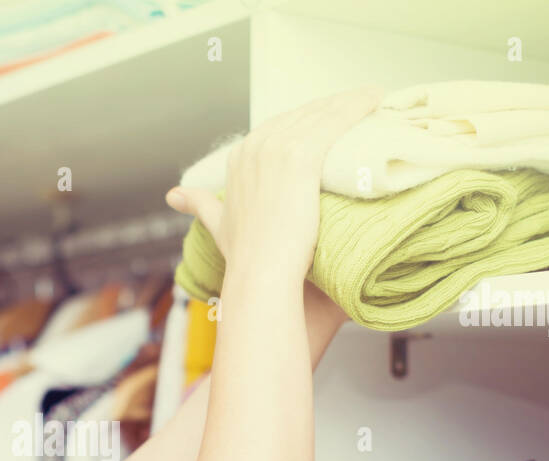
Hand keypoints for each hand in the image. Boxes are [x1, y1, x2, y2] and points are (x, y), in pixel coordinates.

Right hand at [165, 86, 381, 281]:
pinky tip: (373, 100)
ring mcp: (276, 148)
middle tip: (361, 103)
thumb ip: (199, 204)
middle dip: (332, 106)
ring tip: (373, 98)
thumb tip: (174, 196)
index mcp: (239, 157)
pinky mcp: (300, 156)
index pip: (281, 126)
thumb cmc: (245, 256)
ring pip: (321, 113)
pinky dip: (356, 107)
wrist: (260, 273)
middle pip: (302, 114)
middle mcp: (255, 146)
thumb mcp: (217, 223)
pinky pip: (334, 122)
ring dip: (350, 102)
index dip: (307, 120)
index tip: (330, 119)